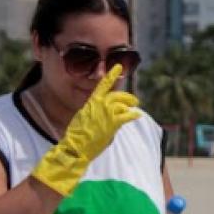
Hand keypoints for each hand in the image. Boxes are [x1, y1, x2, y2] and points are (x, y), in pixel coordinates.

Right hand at [31, 65, 141, 196]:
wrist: (75, 146)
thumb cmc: (77, 136)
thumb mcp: (83, 119)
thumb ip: (95, 114)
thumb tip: (104, 116)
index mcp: (90, 102)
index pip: (102, 85)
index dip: (111, 75)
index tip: (118, 67)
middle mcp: (99, 104)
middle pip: (117, 95)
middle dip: (127, 97)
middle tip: (134, 101)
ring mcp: (106, 113)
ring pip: (123, 105)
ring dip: (130, 106)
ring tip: (135, 108)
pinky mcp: (113, 123)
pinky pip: (127, 115)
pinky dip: (133, 115)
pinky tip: (137, 115)